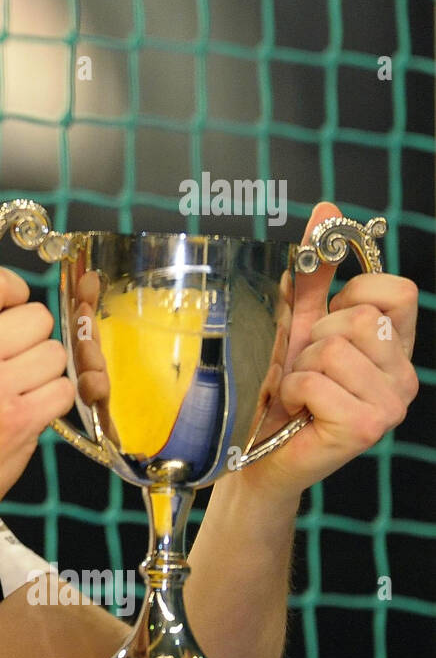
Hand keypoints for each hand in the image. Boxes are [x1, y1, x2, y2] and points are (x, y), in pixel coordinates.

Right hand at [0, 238, 73, 524]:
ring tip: (15, 394)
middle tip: (9, 368)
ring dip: (45, 376)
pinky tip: (27, 414)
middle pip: (38, 318)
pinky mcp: (17, 419)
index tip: (8, 316)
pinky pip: (63, 390)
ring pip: (55, 355)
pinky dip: (52, 404)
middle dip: (33, 342)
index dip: (14, 295)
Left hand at [234, 201, 419, 499]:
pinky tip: (296, 410)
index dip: (352, 295)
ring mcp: (391, 402)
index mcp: (394, 343)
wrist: (254, 448)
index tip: (326, 321)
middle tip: (305, 367)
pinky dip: (292, 391)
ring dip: (299, 367)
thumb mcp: (297, 320)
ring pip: (335, 349)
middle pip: (357, 318)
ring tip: (299, 390)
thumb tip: (329, 209)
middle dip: (314, 337)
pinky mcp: (367, 426)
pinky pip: (317, 381)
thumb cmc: (279, 385)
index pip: (396, 290)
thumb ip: (315, 269)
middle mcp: (403, 373)